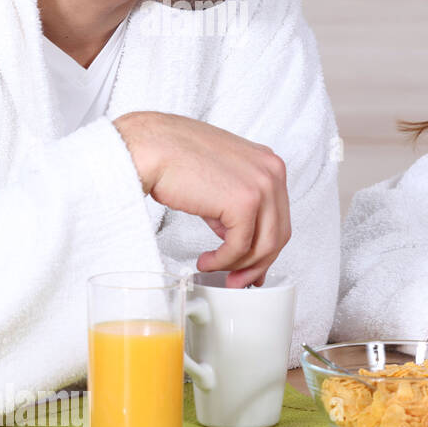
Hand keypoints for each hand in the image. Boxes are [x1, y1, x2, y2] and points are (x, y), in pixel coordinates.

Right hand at [113, 111, 291, 287]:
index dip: (266, 248)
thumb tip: (241, 241)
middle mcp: (272, 172)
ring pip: (265, 245)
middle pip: (278, 234)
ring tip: (215, 268)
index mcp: (269, 164)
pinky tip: (206, 261)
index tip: (252, 266)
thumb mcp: (219, 180)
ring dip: (239, 266)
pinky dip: (223, 261)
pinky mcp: (244, 202)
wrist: (149, 147)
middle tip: (237, 279)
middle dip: (257, 264)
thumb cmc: (175, 158)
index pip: (279, 216)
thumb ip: (236, 206)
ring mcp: (262, 186)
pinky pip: (241, 246)